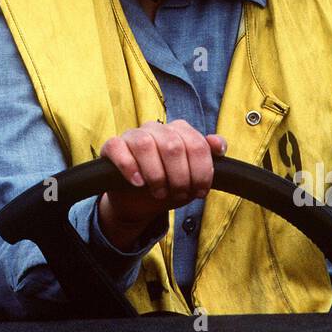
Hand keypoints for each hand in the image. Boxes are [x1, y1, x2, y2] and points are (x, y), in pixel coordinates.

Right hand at [96, 121, 227, 250]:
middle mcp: (156, 128)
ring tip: (159, 192)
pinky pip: (118, 148)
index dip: (202, 172)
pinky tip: (138, 183)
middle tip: (178, 194)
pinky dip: (129, 167)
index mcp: (179, 131)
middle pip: (173, 146)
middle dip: (180, 177)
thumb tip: (219, 145)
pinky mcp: (112, 145)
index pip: (197, 144)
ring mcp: (133, 135)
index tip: (200, 191)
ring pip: (145, 145)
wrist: (138, 203)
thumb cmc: (167, 185)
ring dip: (156, 175)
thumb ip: (207, 159)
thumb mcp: (192, 177)